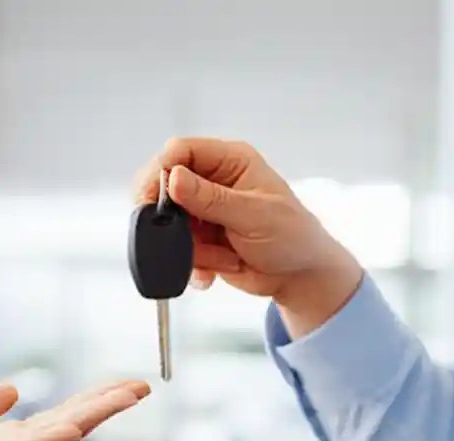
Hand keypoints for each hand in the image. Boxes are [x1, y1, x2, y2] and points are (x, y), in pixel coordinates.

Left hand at [0, 380, 148, 440]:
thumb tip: (15, 391)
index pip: (55, 419)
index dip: (91, 403)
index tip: (122, 384)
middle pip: (63, 427)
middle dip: (103, 407)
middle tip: (141, 385)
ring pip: (49, 437)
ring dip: (89, 417)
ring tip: (123, 396)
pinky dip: (45, 439)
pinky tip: (73, 428)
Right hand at [134, 137, 364, 336]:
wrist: (299, 277)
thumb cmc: (292, 237)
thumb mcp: (254, 215)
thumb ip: (212, 199)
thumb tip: (174, 178)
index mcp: (230, 161)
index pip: (181, 151)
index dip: (163, 172)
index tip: (154, 199)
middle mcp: (213, 181)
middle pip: (165, 185)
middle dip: (170, 216)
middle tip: (180, 236)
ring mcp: (204, 210)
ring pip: (170, 222)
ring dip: (191, 247)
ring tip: (223, 257)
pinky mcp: (200, 237)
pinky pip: (177, 247)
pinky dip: (193, 264)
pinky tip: (214, 270)